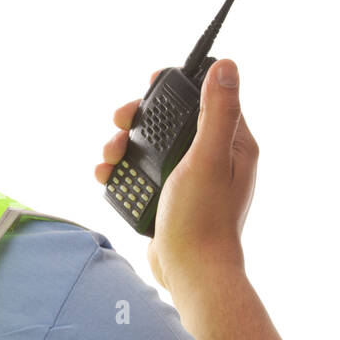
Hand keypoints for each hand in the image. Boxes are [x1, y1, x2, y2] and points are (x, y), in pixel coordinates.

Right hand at [95, 59, 257, 289]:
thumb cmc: (203, 219)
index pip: (205, 98)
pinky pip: (140, 173)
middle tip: (119, 123)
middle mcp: (212, 157)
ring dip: (123, 146)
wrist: (190, 273)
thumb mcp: (208, 157)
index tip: (150, 85)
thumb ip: (217, 111)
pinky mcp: (168, 197)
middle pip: (170, 121)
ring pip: (149, 146)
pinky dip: (121, 171)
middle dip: (138, 120)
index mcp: (232, 143)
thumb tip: (227, 66)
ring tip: (109, 157)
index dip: (176, 88)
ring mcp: (188, 178)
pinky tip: (107, 175)